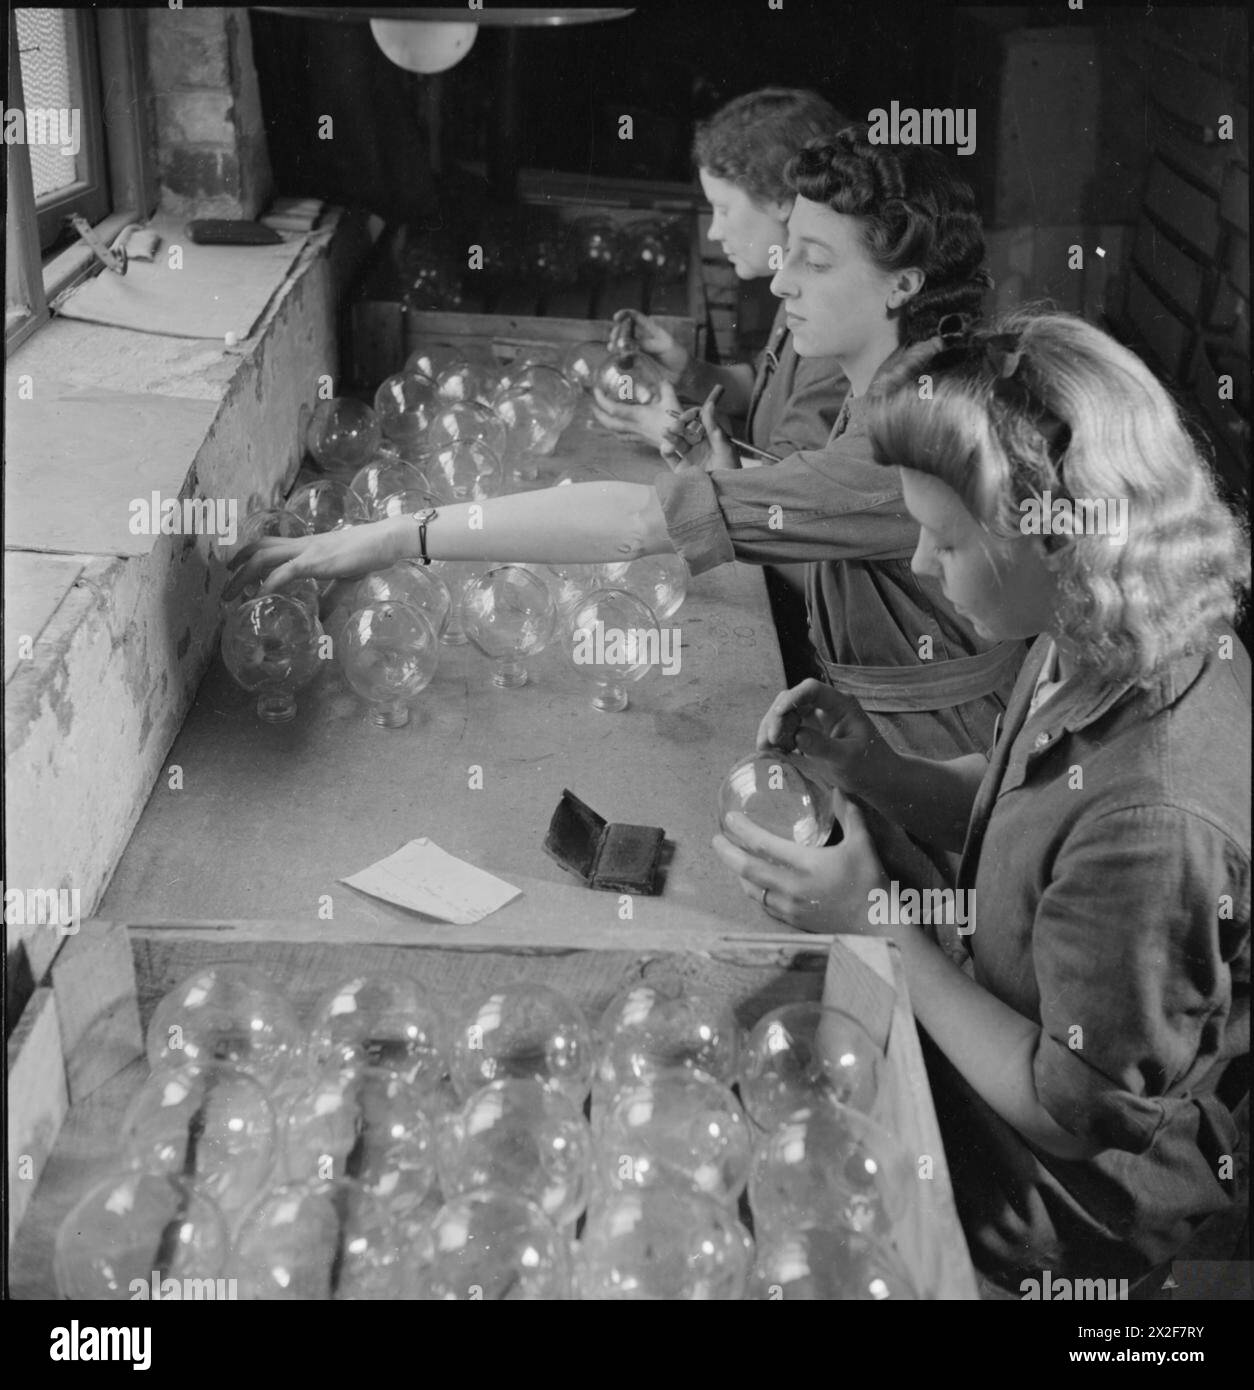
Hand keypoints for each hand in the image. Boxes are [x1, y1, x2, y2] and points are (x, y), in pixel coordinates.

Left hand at [225, 518, 405, 598]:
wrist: (383, 541)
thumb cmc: (368, 555)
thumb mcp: (345, 578)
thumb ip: (331, 596)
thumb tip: (322, 617)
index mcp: (307, 546)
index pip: (270, 543)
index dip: (249, 554)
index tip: (235, 568)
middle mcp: (301, 545)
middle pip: (259, 548)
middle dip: (237, 566)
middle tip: (225, 586)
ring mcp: (307, 551)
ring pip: (264, 557)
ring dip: (243, 575)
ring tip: (232, 594)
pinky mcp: (315, 561)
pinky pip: (285, 571)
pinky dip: (269, 582)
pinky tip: (260, 594)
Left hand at [591, 378, 681, 448]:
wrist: (682, 443)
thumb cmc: (676, 422)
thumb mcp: (671, 399)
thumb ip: (664, 386)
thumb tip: (660, 377)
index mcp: (638, 415)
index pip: (613, 408)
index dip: (601, 400)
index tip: (596, 391)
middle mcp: (634, 426)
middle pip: (609, 423)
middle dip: (598, 414)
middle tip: (591, 406)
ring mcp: (637, 435)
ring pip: (615, 431)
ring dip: (604, 424)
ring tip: (599, 417)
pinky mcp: (642, 440)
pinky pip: (625, 438)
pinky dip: (617, 433)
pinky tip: (616, 430)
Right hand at [607, 309, 688, 375]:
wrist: (682, 373)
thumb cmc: (676, 355)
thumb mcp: (663, 346)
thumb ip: (646, 344)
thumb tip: (627, 344)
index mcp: (651, 329)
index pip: (635, 317)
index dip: (625, 314)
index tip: (616, 317)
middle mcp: (642, 338)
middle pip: (624, 330)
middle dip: (617, 332)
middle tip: (615, 340)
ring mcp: (639, 350)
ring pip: (622, 344)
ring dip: (615, 344)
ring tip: (612, 348)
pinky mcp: (638, 363)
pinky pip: (625, 358)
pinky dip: (618, 357)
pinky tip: (616, 357)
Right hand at [660, 386, 737, 470]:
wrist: (724, 497)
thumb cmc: (731, 473)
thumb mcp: (725, 448)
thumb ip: (714, 427)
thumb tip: (708, 404)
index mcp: (712, 437)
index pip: (699, 419)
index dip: (691, 415)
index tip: (687, 416)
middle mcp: (700, 445)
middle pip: (685, 428)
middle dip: (678, 424)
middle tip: (675, 426)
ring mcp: (690, 456)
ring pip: (676, 440)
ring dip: (670, 434)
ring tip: (666, 433)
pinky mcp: (681, 469)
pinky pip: (669, 455)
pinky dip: (665, 449)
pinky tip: (667, 447)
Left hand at [711, 791, 890, 935]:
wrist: (879, 926)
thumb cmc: (871, 882)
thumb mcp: (862, 843)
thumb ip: (849, 814)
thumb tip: (838, 788)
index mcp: (806, 864)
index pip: (764, 845)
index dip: (743, 831)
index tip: (729, 819)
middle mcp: (792, 887)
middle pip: (748, 869)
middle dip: (727, 853)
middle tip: (715, 840)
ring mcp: (791, 907)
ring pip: (753, 890)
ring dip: (740, 874)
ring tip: (733, 860)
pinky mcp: (794, 922)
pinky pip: (765, 905)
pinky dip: (755, 892)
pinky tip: (755, 885)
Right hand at [758, 679, 892, 796]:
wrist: (878, 779)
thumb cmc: (869, 766)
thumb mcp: (847, 758)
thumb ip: (822, 746)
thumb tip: (796, 735)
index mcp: (841, 705)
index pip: (812, 689)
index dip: (792, 698)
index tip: (777, 715)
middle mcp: (826, 706)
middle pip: (792, 700)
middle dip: (777, 717)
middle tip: (769, 742)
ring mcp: (817, 719)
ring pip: (785, 713)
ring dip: (772, 729)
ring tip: (766, 750)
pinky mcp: (810, 732)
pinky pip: (787, 729)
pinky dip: (776, 739)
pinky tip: (774, 753)